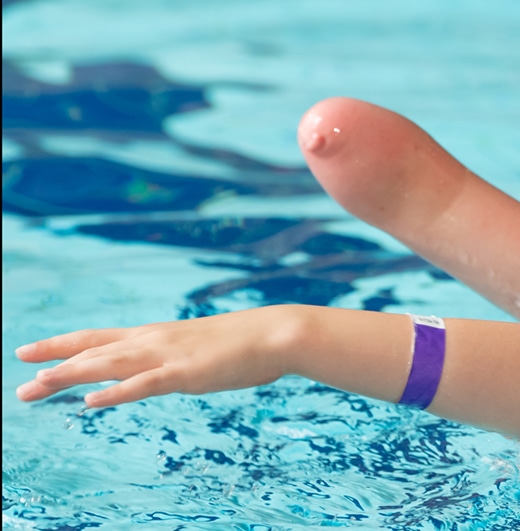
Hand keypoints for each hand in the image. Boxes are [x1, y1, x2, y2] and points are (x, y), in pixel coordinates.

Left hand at [15, 306, 301, 407]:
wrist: (275, 334)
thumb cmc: (242, 344)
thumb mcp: (196, 348)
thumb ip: (173, 358)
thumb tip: (163, 369)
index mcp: (154, 335)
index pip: (97, 338)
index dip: (60, 345)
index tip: (28, 352)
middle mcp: (152, 341)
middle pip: (92, 352)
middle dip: (53, 366)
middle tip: (20, 385)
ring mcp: (167, 356)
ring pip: (108, 366)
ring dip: (70, 377)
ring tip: (38, 387)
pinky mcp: (185, 374)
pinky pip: (143, 386)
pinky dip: (115, 394)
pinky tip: (92, 404)